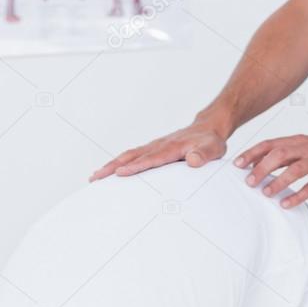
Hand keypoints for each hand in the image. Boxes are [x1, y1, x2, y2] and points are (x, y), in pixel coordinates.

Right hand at [90, 114, 228, 180]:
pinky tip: (109, 172)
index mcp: (170, 148)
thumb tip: (192, 160)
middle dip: (112, 167)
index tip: (119, 174)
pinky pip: (132, 157)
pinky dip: (118, 164)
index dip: (135, 167)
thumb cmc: (210, 142)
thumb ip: (203, 154)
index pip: (149, 159)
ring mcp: (153, 147)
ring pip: (128, 156)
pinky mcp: (152, 150)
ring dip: (110, 166)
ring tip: (95, 177)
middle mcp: (158, 146)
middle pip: (131, 157)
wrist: (208, 128)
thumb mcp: (212, 149)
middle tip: (95, 178)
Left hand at [235, 131, 307, 207]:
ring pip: (295, 168)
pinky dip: (298, 195)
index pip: (270, 144)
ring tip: (266, 194)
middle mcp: (306, 148)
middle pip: (279, 155)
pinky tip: (287, 204)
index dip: (252, 153)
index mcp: (297, 141)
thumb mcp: (304, 147)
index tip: (237, 164)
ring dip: (279, 181)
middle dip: (262, 168)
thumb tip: (258, 166)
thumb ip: (284, 155)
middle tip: (249, 182)